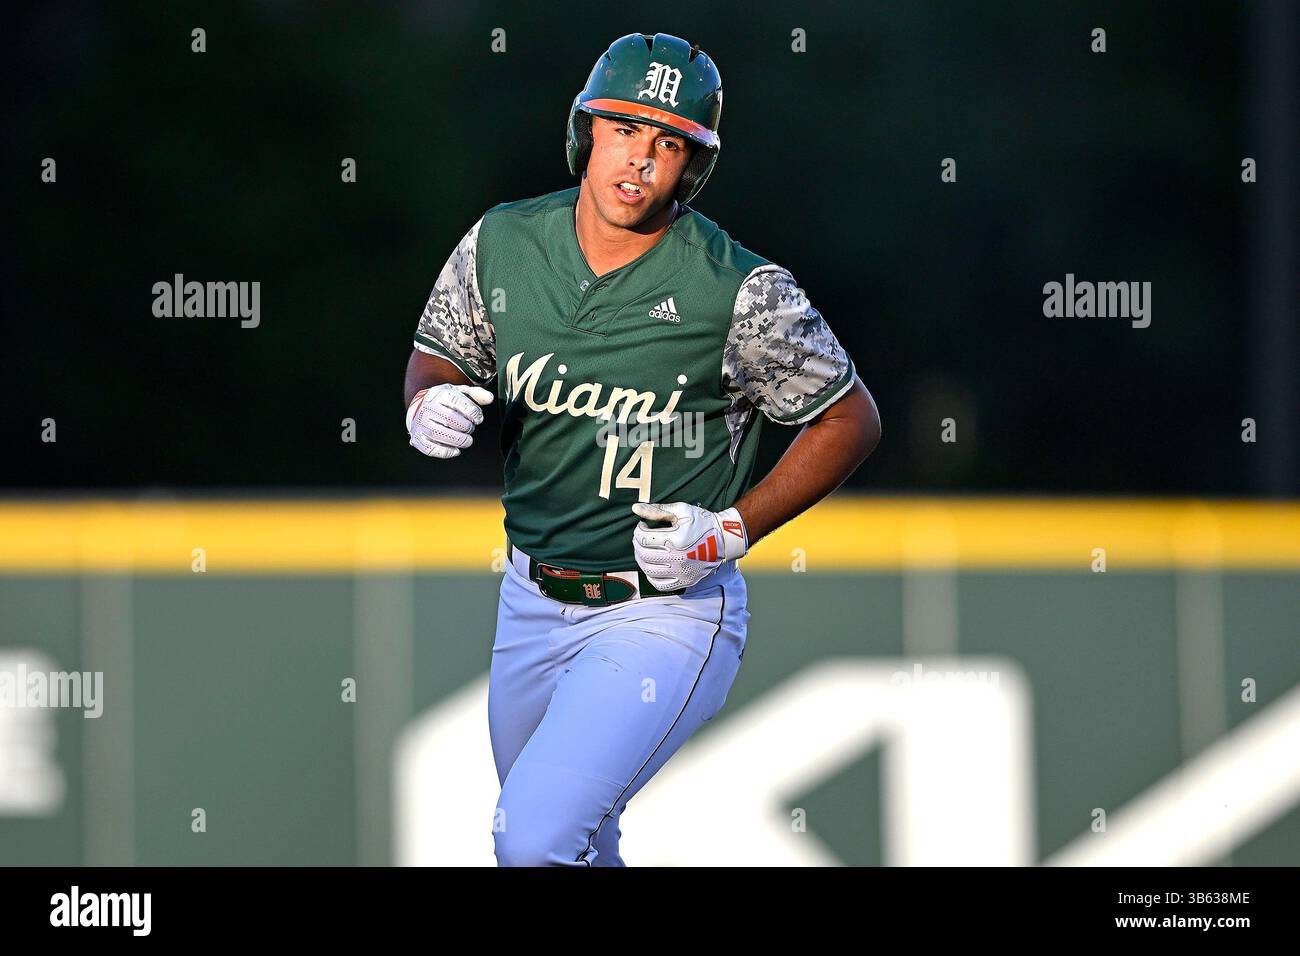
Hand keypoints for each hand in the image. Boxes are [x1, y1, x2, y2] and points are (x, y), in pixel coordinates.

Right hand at [406, 383, 493, 458]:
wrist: (421, 407)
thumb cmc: (446, 401)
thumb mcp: (461, 393)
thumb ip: (477, 394)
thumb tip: (490, 398)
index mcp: (439, 394)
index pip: (457, 402)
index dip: (473, 413)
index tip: (478, 419)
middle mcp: (427, 407)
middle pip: (450, 419)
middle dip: (466, 427)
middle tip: (470, 428)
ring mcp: (420, 423)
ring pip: (438, 434)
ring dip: (458, 440)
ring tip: (467, 441)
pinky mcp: (417, 438)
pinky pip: (430, 448)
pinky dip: (446, 452)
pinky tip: (456, 450)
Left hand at [631, 501, 748, 590]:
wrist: (725, 539)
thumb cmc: (702, 522)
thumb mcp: (681, 510)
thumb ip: (657, 510)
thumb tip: (635, 508)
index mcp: (676, 539)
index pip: (644, 538)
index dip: (638, 530)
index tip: (642, 526)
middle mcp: (678, 558)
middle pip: (644, 555)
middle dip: (637, 544)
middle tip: (641, 538)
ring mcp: (682, 572)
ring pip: (649, 570)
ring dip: (641, 560)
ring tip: (644, 551)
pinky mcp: (686, 580)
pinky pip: (661, 585)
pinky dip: (651, 576)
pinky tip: (653, 566)